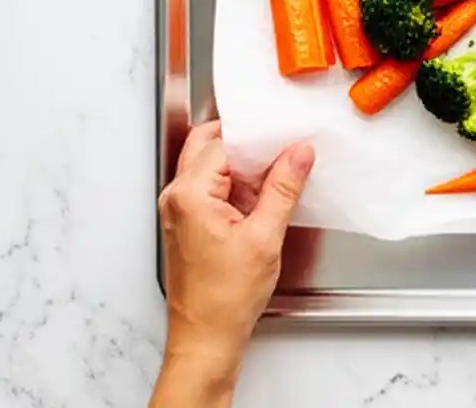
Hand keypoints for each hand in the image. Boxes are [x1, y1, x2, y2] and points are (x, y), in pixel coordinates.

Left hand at [150, 121, 314, 407]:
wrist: (206, 338)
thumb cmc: (224, 300)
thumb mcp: (265, 236)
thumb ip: (283, 188)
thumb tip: (298, 153)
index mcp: (190, 195)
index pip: (224, 142)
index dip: (259, 136)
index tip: (289, 137)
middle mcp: (177, 198)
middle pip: (209, 145)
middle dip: (247, 142)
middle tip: (282, 147)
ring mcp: (180, 210)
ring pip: (211, 166)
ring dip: (244, 166)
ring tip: (278, 177)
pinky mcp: (189, 223)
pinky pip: (213, 188)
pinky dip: (238, 186)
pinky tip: (264, 199)